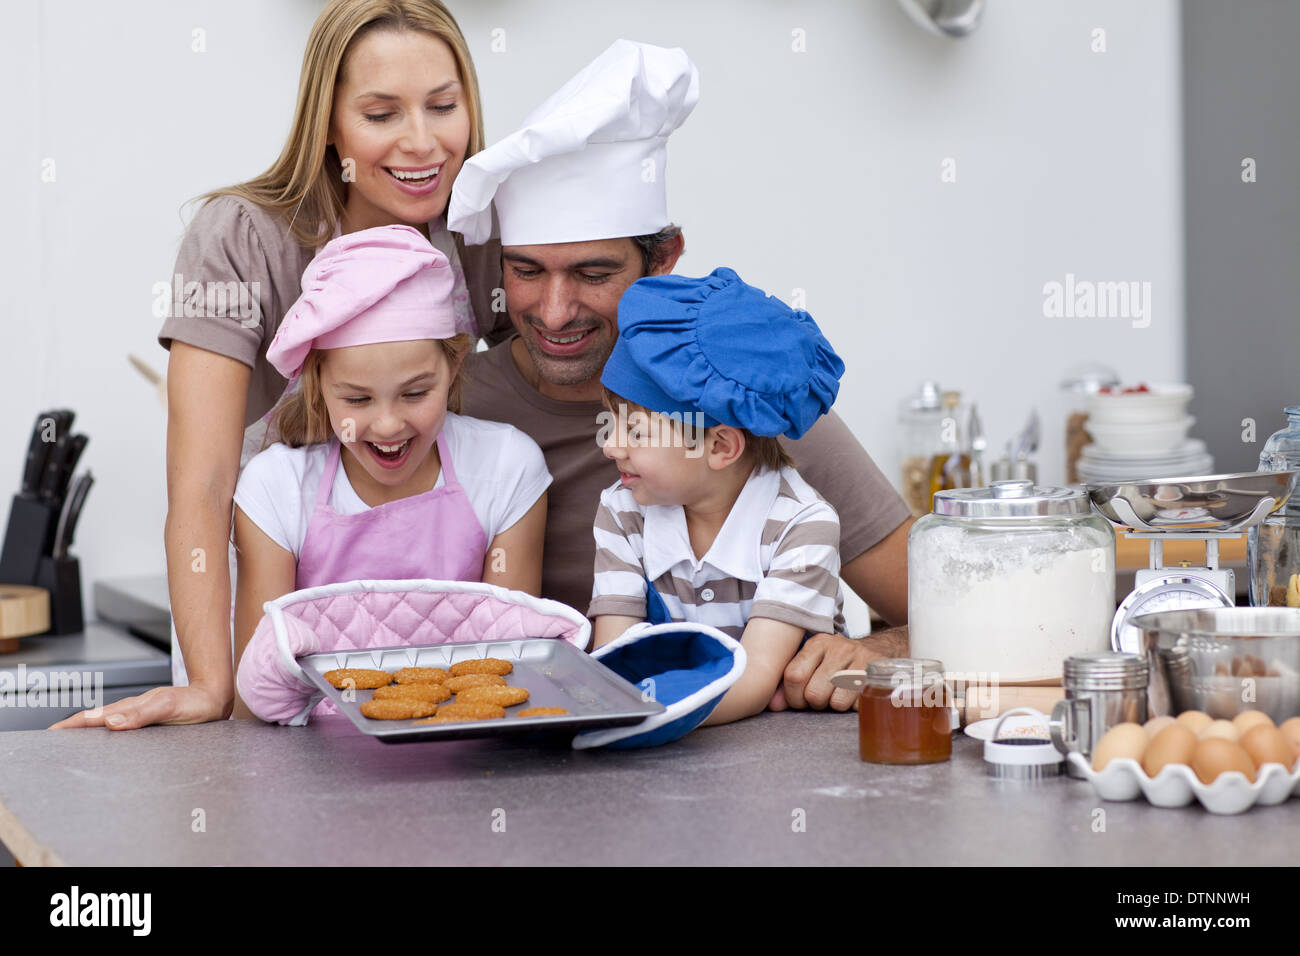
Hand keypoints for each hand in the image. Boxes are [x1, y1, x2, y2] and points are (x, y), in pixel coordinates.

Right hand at [48, 681, 232, 729]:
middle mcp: (132, 711)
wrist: (215, 698)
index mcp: (131, 707)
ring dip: (87, 732)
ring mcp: (139, 716)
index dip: (73, 725)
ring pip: (107, 724)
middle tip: (52, 740)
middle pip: (95, 720)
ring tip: (70, 743)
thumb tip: (111, 723)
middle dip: (72, 729)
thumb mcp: (168, 708)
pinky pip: (121, 728)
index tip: (52, 733)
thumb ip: (141, 714)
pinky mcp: (149, 723)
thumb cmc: (194, 702)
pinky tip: (106, 743)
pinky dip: (107, 734)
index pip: (95, 717)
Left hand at [774, 627, 909, 711]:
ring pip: (836, 703)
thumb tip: (773, 706)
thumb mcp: (815, 665)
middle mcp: (839, 648)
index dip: (793, 697)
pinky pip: (857, 706)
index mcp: (817, 644)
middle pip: (813, 694)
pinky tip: (856, 694)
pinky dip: (854, 707)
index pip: (793, 676)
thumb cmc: (840, 664)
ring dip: (836, 706)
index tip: (800, 700)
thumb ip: (790, 684)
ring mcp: (860, 661)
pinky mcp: (878, 677)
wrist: (881, 652)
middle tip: (823, 697)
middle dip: (816, 704)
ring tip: (841, 693)